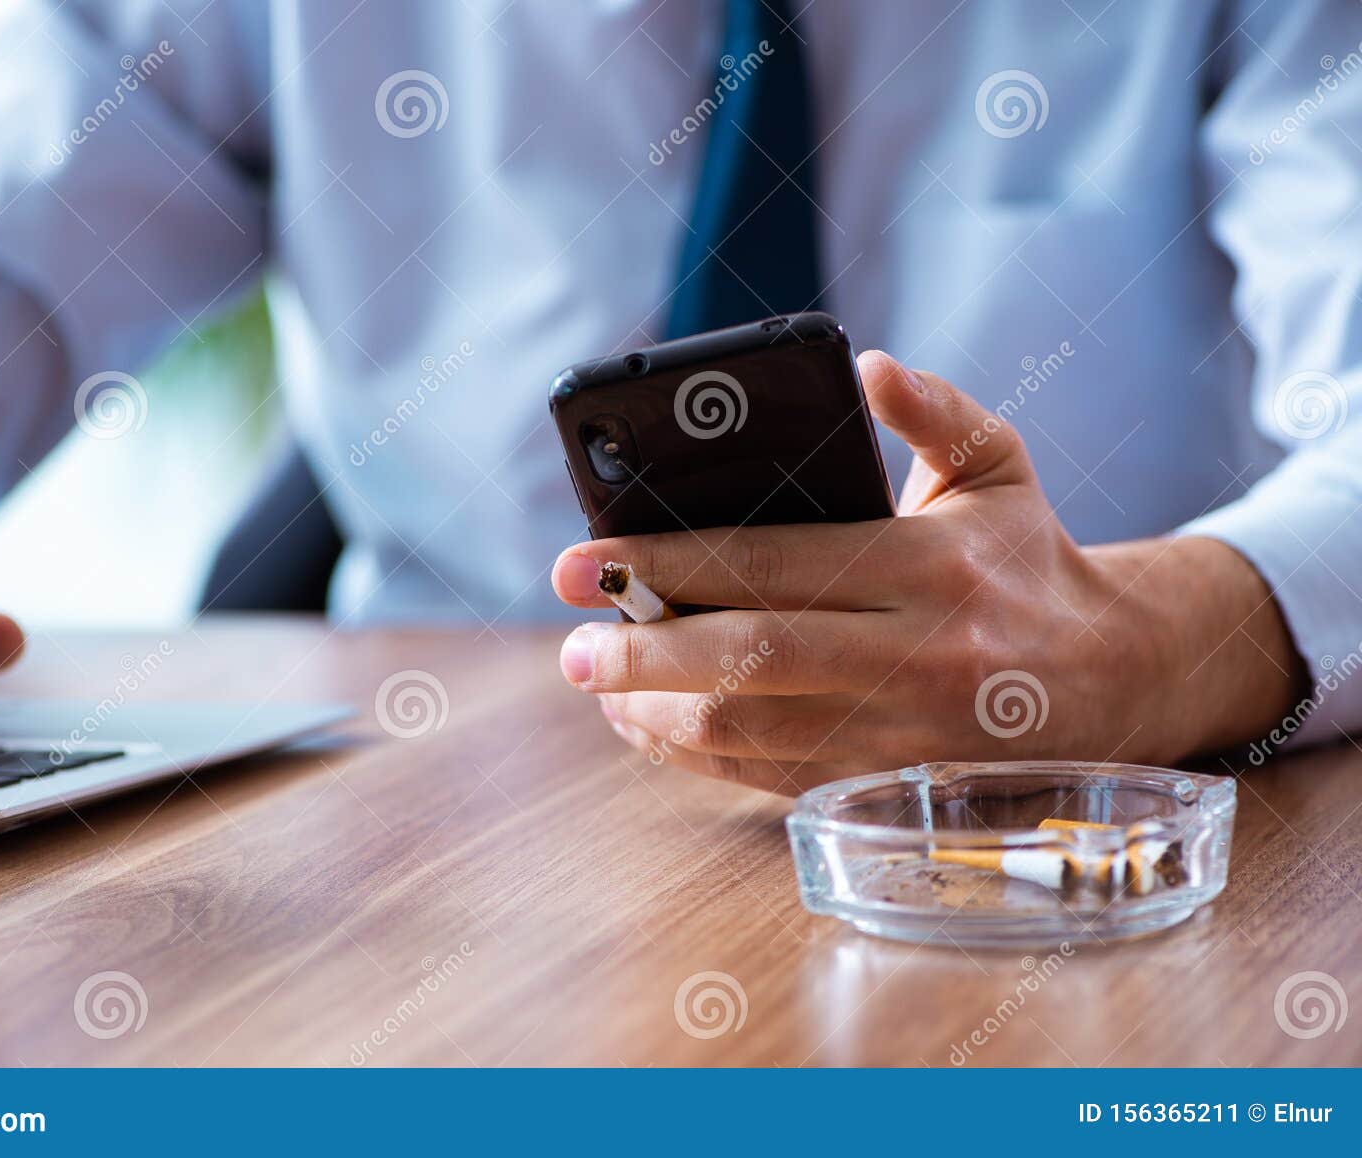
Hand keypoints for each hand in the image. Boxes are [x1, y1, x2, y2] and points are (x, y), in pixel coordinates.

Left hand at [550, 351, 1303, 791]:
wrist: (1110, 681)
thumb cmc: (1028, 561)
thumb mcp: (1000, 468)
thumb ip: (936, 413)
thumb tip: (870, 366)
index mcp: (928, 567)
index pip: (770, 562)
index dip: (666, 562)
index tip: (581, 559)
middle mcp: (910, 655)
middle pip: (747, 659)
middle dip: (640, 653)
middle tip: (569, 646)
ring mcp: (895, 730)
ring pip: (749, 732)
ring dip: (654, 713)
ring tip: (596, 681)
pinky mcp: (881, 781)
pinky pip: (767, 776)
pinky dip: (694, 757)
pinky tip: (646, 724)